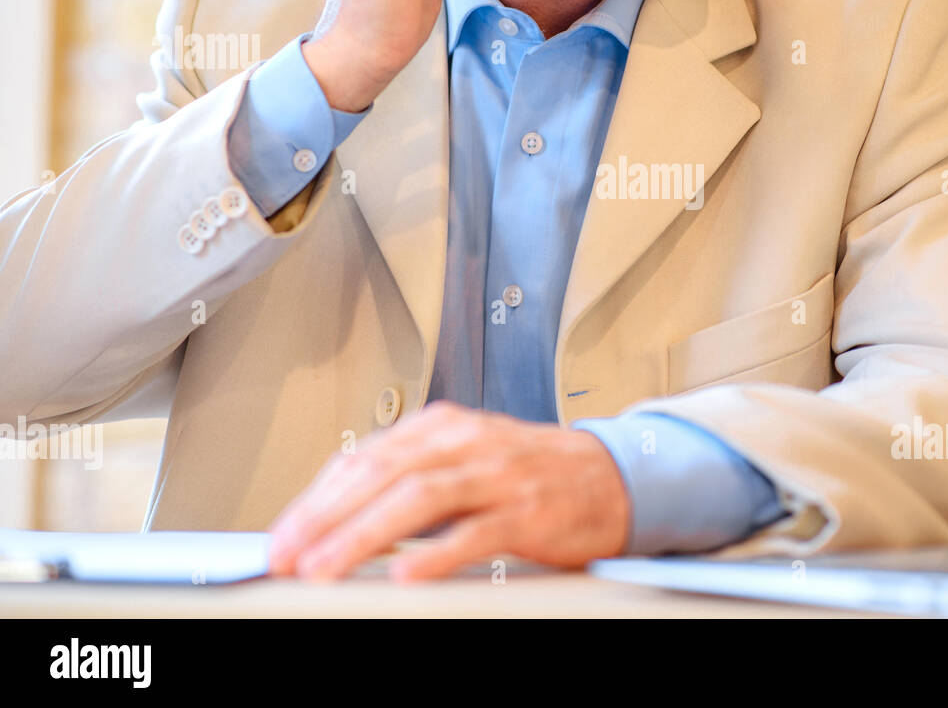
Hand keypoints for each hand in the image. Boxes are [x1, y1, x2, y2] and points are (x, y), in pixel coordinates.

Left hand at [266, 401, 631, 580]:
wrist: (611, 476)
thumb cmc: (530, 472)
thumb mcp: (464, 459)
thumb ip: (409, 478)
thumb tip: (337, 516)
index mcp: (444, 426)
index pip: (364, 458)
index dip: (316, 498)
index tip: (283, 536)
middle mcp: (466, 442)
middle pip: (381, 473)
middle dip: (324, 517)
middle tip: (287, 554)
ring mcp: (498, 474)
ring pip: (419, 498)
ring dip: (363, 535)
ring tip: (326, 567)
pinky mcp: (528, 511)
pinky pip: (475, 532)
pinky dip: (436, 554)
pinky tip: (406, 574)